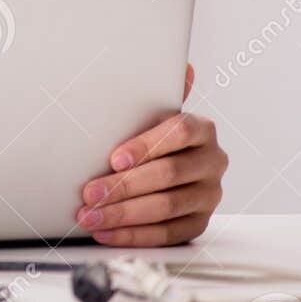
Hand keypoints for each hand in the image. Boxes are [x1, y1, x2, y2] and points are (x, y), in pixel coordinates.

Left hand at [77, 64, 227, 246]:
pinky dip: (134, 235)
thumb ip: (160, 92)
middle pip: (168, 174)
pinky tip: (106, 233)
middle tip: (89, 193)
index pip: (178, 133)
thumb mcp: (151, 112)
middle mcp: (212, 161)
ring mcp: (209, 194)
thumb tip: (183, 67)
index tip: (113, 159)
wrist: (169, 166)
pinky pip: (168, 234)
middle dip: (124, 186)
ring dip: (124, 214)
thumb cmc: (151, 136)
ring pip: (167, 207)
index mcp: (201, 129)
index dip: (145, 146)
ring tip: (89, 216)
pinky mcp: (200, 222)